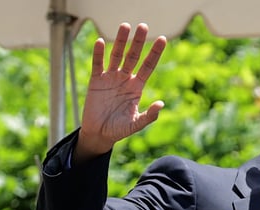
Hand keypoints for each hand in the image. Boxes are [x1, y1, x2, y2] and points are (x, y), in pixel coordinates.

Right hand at [75, 23, 167, 161]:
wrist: (99, 134)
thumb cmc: (119, 130)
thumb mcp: (136, 124)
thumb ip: (149, 116)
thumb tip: (161, 104)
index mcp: (136, 87)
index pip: (148, 66)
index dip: (155, 53)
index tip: (163, 39)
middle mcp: (125, 79)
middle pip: (133, 56)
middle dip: (138, 42)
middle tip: (143, 26)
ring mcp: (110, 78)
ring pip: (116, 55)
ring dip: (120, 41)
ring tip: (125, 26)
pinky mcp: (96, 81)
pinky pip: (98, 64)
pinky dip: (99, 54)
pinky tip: (102, 42)